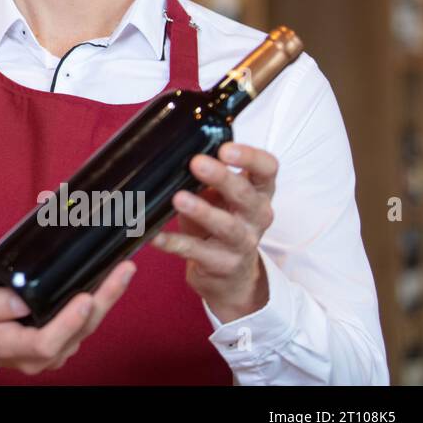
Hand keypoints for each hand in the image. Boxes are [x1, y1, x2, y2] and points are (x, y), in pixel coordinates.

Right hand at [0, 261, 135, 380]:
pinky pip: (85, 322)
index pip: (47, 341)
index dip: (68, 322)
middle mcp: (41, 356)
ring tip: (123, 270)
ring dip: (107, 298)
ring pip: (88, 327)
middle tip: (122, 271)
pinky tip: (108, 279)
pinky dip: (99, 300)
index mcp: (16, 347)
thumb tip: (20, 299)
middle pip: (80, 331)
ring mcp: (56, 350)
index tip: (84, 299)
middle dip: (104, 300)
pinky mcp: (63, 340)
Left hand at [151, 142, 276, 322]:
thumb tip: (174, 152)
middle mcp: (257, 216)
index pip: (267, 169)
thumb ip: (206, 176)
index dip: (250, 157)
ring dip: (202, 211)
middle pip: (245, 194)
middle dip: (221, 177)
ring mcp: (243, 242)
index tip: (225, 148)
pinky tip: (154, 235)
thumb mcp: (219, 196)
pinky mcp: (223, 264)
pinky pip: (195, 251)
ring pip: (226, 226)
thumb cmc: (221, 221)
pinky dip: (173, 242)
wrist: (229, 274)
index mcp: (259, 192)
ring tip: (179, 198)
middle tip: (197, 162)